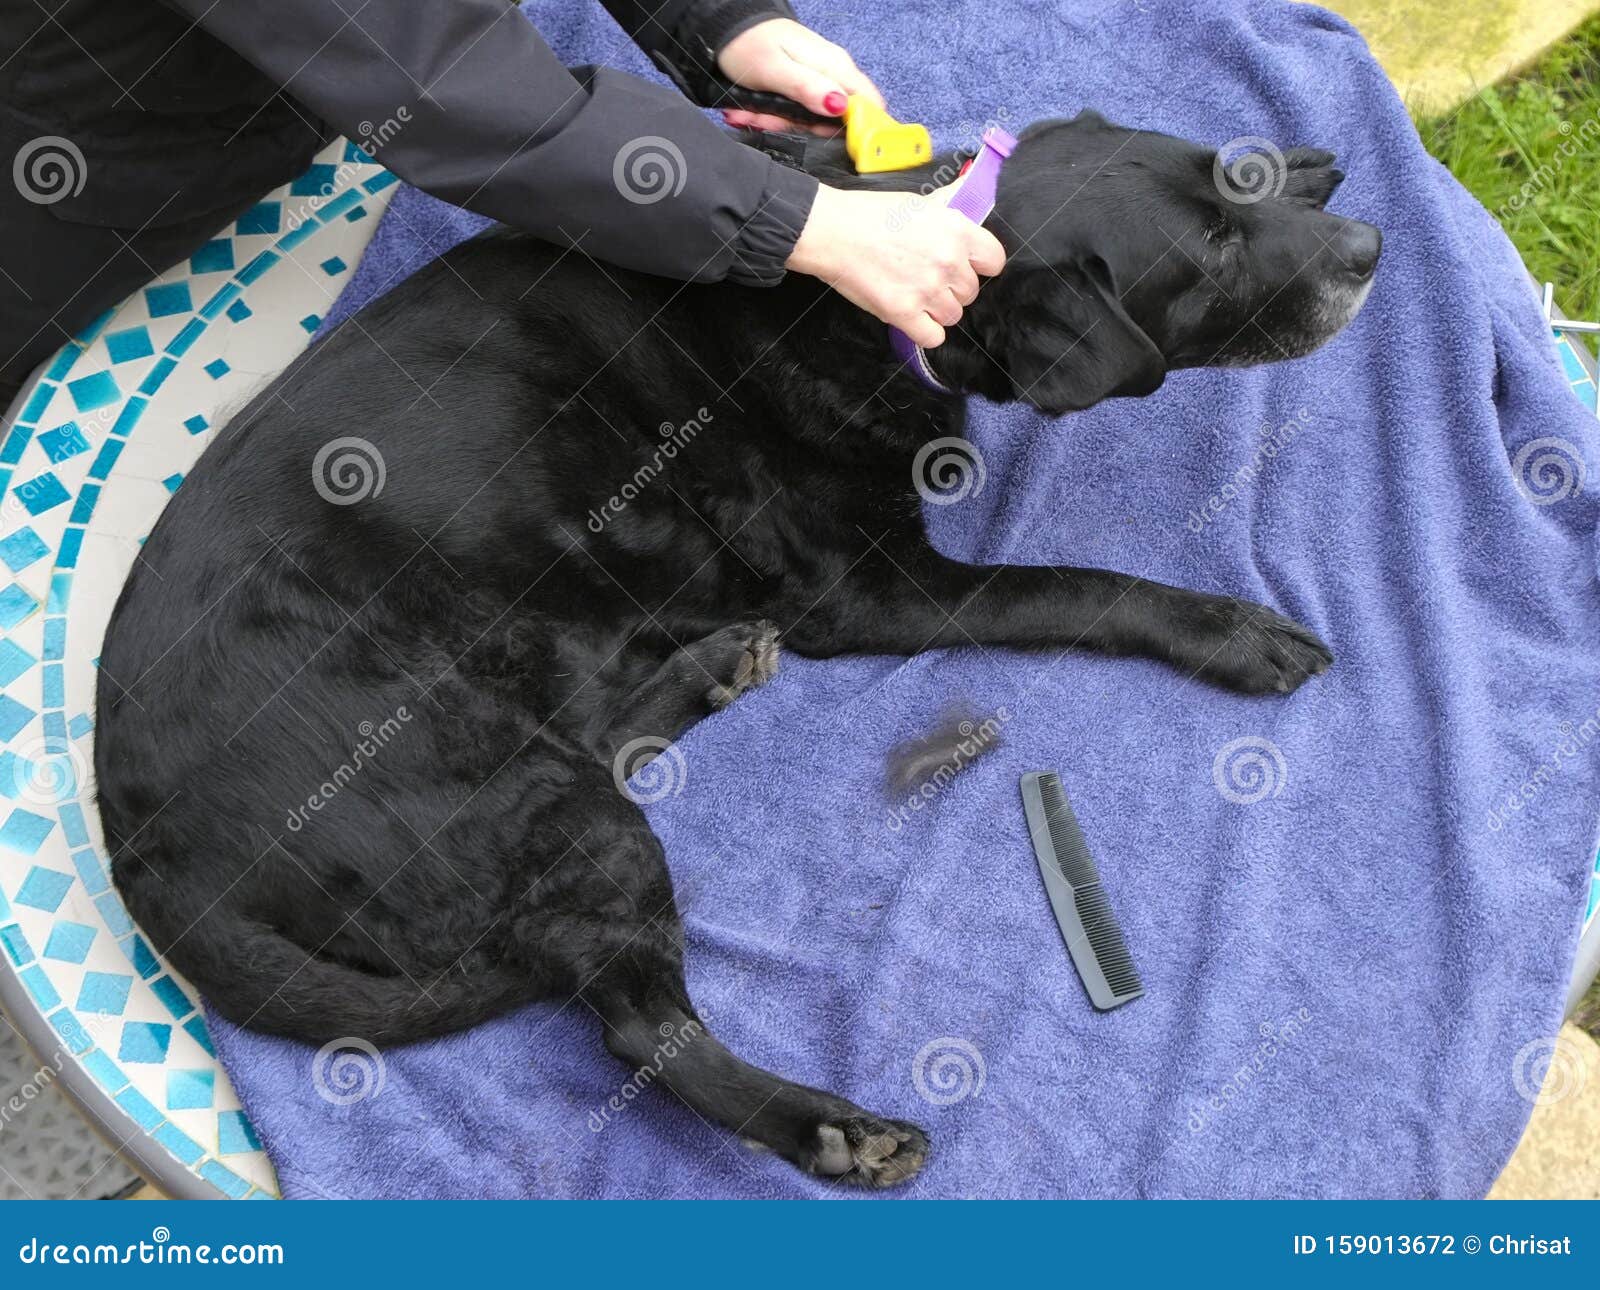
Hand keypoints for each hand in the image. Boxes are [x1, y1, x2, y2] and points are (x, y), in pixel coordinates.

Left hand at [717, 18, 884, 134]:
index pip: (868, 104)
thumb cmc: (748, 43)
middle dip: (802, 129)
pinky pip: (797, 112)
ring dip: (781, 123)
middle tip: (769, 120)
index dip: (854, 130)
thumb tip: (839, 106)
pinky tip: (755, 111)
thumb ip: (808, 88)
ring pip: (812, 119)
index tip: (820, 136)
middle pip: (836, 120)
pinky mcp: (803, 85)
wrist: (728, 27)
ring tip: (754, 113)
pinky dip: (775, 116)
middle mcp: (832, 72)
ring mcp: (818, 79)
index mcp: (834, 66)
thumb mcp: (775, 69)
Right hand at [786, 184, 1006, 347]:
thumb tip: (964, 192)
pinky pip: (933, 337)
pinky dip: (925, 331)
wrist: (833, 232)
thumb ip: (946, 205)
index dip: (980, 266)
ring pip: (953, 316)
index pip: (994, 261)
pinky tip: (912, 317)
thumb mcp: (917, 202)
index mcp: (956, 231)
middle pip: (970, 292)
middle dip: (952, 288)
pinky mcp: (904, 313)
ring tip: (915, 295)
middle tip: (927, 278)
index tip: (967, 266)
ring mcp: (927, 289)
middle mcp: (947, 262)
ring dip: (937, 310)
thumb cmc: (870, 214)